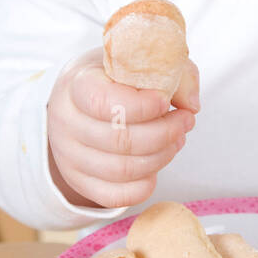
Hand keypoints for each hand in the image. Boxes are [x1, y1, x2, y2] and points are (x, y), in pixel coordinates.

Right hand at [46, 48, 199, 209]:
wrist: (79, 98)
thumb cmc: (114, 77)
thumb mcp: (139, 60)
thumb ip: (171, 72)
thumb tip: (191, 105)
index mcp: (76, 85)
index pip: (104, 103)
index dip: (142, 106)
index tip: (166, 101)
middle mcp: (66, 122)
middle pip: (119, 140)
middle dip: (164, 133)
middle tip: (186, 121)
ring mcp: (69, 156)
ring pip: (121, 170)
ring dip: (161, 157)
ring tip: (177, 140)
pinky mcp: (79, 181)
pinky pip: (114, 196)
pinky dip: (143, 186)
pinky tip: (156, 167)